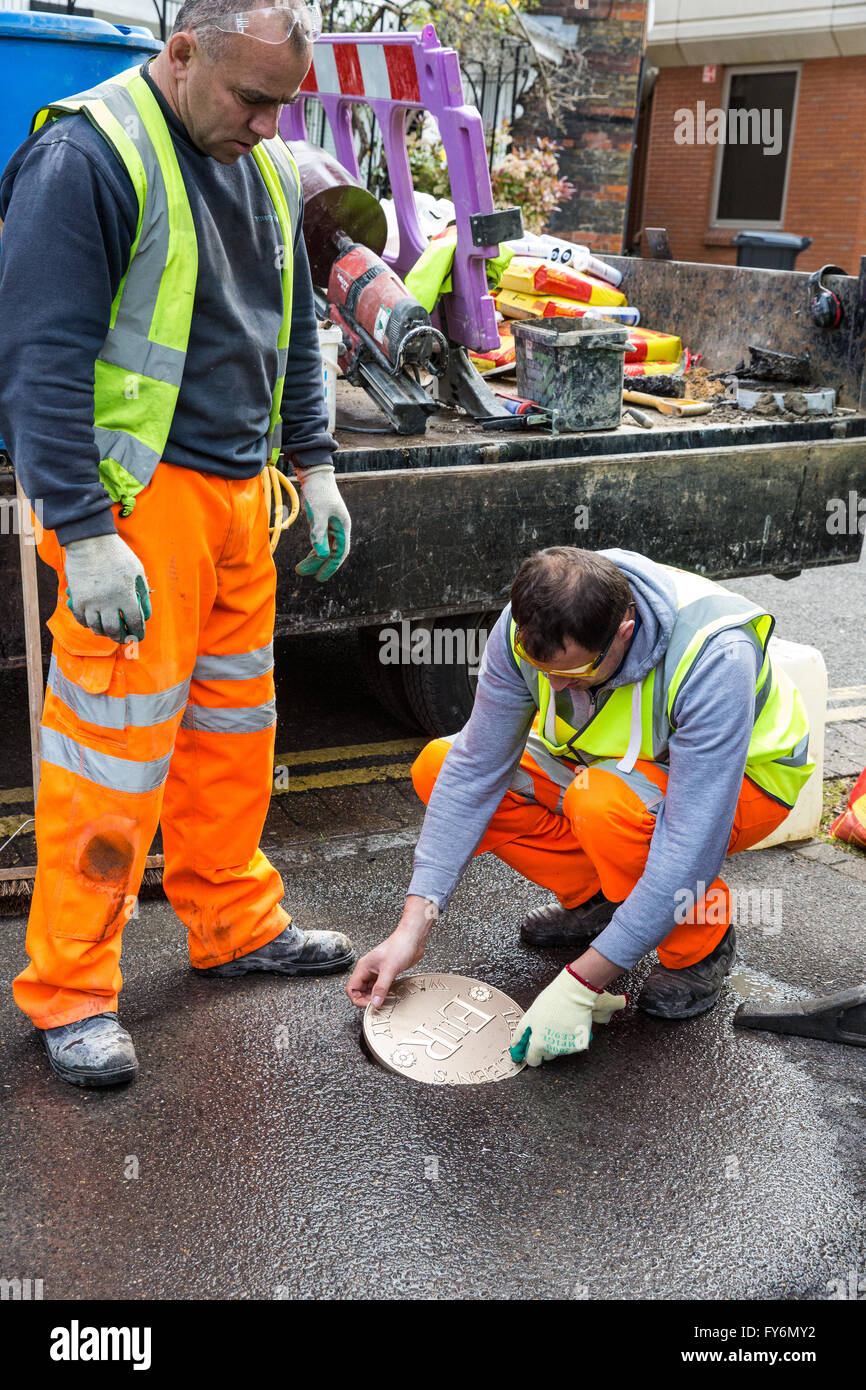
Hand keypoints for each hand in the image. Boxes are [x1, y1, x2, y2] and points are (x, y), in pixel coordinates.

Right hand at [64, 534, 151, 642]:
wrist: (89, 541)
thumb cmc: (117, 554)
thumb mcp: (137, 570)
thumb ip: (143, 592)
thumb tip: (146, 613)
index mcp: (126, 595)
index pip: (134, 623)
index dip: (138, 633)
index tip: (138, 636)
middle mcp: (108, 602)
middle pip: (115, 630)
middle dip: (120, 637)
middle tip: (123, 638)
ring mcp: (91, 602)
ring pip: (97, 627)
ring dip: (104, 632)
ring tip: (108, 632)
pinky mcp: (77, 599)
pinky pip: (81, 619)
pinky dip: (88, 624)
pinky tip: (93, 623)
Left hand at [294, 466, 350, 582]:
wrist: (315, 473)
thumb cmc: (318, 491)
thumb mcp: (317, 513)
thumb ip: (319, 534)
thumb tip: (321, 555)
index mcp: (343, 526)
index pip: (340, 552)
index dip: (331, 566)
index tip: (319, 578)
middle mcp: (339, 527)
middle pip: (331, 552)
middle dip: (318, 564)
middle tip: (302, 572)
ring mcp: (330, 524)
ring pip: (324, 547)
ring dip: (313, 558)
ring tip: (299, 568)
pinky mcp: (322, 521)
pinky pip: (319, 540)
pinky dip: (313, 549)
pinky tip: (306, 556)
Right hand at [346, 895, 437, 1008]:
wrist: (413, 939)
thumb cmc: (399, 946)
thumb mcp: (389, 969)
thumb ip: (381, 987)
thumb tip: (375, 1003)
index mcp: (363, 967)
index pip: (351, 988)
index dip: (357, 999)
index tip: (369, 1005)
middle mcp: (368, 970)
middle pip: (359, 991)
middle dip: (366, 1000)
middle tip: (378, 1004)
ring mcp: (377, 972)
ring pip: (370, 990)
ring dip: (375, 998)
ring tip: (384, 1002)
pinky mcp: (386, 974)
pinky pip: (380, 987)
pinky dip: (383, 994)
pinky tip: (390, 996)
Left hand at [510, 967, 627, 1067]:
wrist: (573, 994)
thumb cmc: (551, 1002)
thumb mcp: (530, 1016)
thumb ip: (521, 1034)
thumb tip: (514, 1046)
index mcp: (539, 1044)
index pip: (533, 1061)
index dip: (532, 1054)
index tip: (533, 1048)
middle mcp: (554, 1049)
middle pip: (547, 1056)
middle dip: (545, 1046)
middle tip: (548, 1029)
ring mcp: (568, 1048)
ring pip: (559, 1050)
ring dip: (558, 1042)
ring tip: (559, 1024)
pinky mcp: (580, 1044)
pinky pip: (572, 1046)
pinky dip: (570, 1039)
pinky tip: (569, 1026)